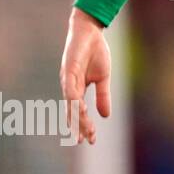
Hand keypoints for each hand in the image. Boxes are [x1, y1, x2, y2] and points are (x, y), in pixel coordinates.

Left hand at [59, 7, 111, 144]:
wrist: (91, 31)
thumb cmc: (96, 52)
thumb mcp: (103, 78)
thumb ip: (102, 96)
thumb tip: (105, 116)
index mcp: (77, 89)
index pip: (78, 112)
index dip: (84, 125)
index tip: (92, 139)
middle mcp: (69, 87)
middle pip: (72, 112)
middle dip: (79, 127)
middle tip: (85, 141)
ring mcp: (67, 80)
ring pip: (71, 105)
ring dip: (77, 119)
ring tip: (84, 131)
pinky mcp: (68, 71)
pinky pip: (71, 90)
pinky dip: (75, 102)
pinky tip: (81, 110)